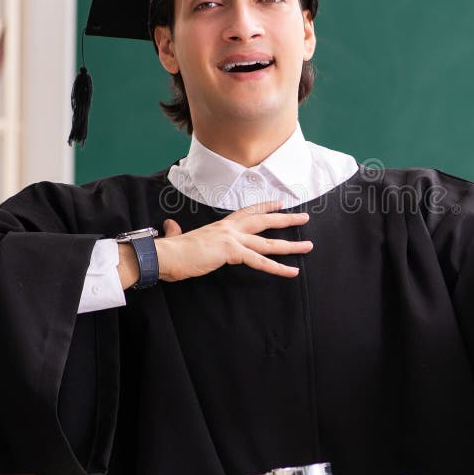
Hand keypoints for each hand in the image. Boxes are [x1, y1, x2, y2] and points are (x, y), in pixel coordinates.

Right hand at [153, 200, 312, 283]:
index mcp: (221, 225)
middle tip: (304, 217)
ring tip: (308, 247)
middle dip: (286, 219)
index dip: (265, 207)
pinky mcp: (232, 252)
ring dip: (291, 245)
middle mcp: (230, 228)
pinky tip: (291, 271)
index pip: (247, 212)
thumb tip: (169, 227)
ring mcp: (232, 239)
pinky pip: (260, 260)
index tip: (280, 203)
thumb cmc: (172, 250)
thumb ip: (177, 231)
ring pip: (268, 242)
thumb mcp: (179, 237)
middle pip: (264, 221)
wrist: (165, 255)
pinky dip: (277, 267)